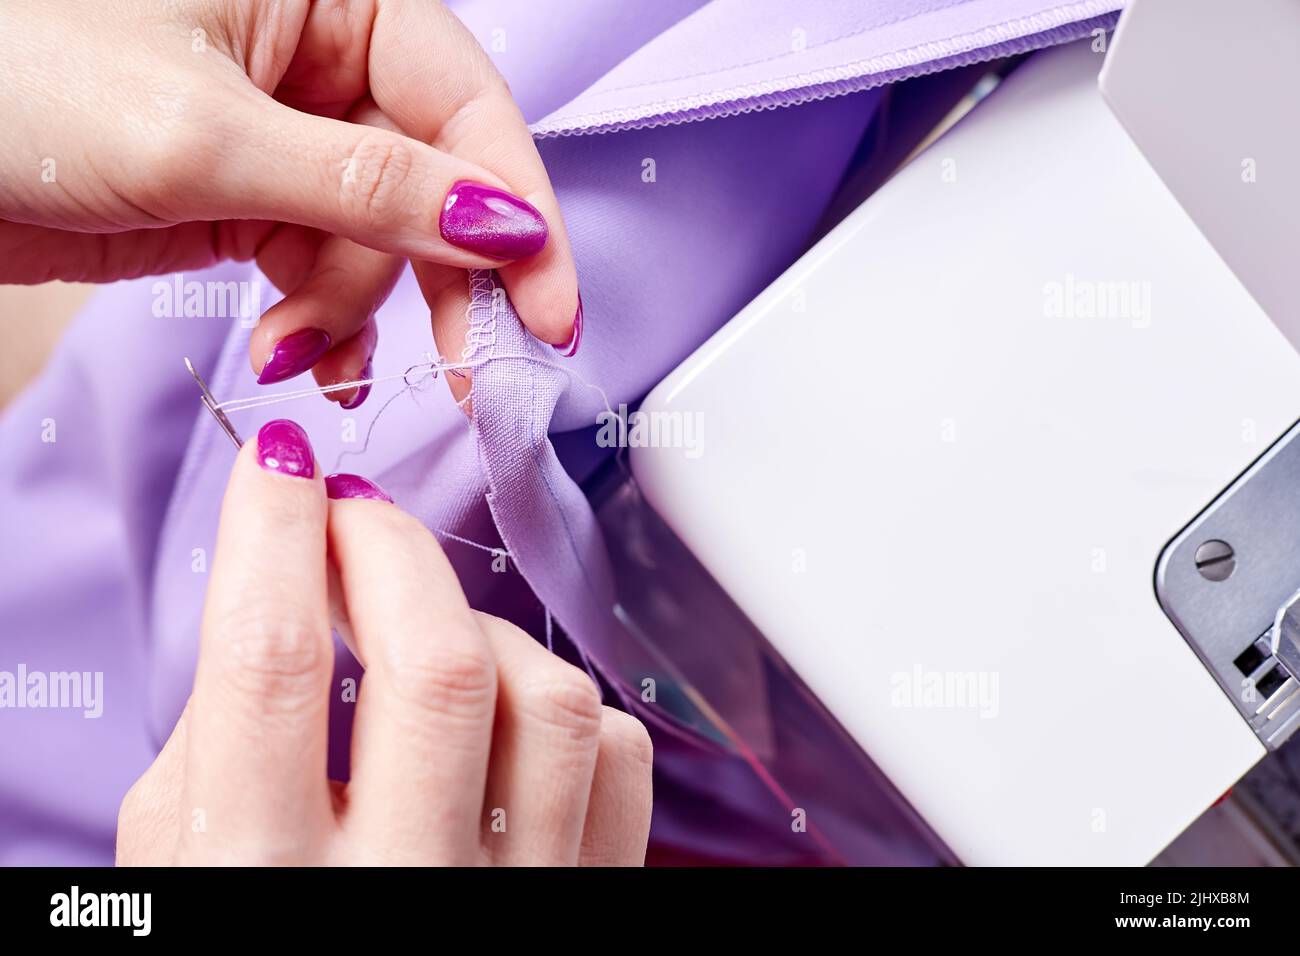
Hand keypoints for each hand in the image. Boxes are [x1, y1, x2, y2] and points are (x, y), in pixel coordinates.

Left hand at [0, 0, 579, 405]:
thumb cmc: (12, 84)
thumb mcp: (204, 136)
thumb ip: (368, 185)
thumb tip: (500, 226)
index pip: (465, 103)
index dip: (518, 211)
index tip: (548, 311)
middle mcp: (320, 59)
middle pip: (439, 181)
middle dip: (451, 282)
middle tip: (475, 374)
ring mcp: (286, 137)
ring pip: (382, 243)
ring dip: (355, 312)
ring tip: (304, 358)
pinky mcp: (249, 202)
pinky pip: (327, 271)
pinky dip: (320, 322)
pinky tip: (299, 357)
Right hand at [116, 419, 650, 864]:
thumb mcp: (175, 880)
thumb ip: (213, 753)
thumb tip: (283, 595)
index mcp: (260, 887)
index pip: (270, 666)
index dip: (273, 536)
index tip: (280, 467)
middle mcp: (403, 895)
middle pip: (434, 662)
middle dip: (390, 550)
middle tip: (353, 516)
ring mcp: (521, 903)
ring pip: (549, 699)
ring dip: (484, 630)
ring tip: (430, 634)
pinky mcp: (595, 899)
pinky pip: (618, 756)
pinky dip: (569, 704)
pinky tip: (510, 715)